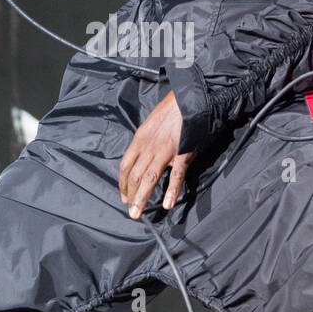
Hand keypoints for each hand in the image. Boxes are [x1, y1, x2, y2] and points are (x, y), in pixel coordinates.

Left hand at [118, 90, 195, 218]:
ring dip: (142, 198)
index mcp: (139, 139)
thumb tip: (143, 157)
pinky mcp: (182, 153)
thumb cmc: (172, 110)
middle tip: (131, 213)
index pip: (125, 166)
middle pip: (134, 176)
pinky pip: (176, 175)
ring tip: (138, 213)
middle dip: (130, 196)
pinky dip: (171, 191)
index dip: (122, 183)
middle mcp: (148, 147)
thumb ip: (146, 142)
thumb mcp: (151, 124)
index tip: (123, 196)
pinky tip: (167, 204)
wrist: (190, 98)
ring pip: (149, 178)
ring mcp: (165, 151)